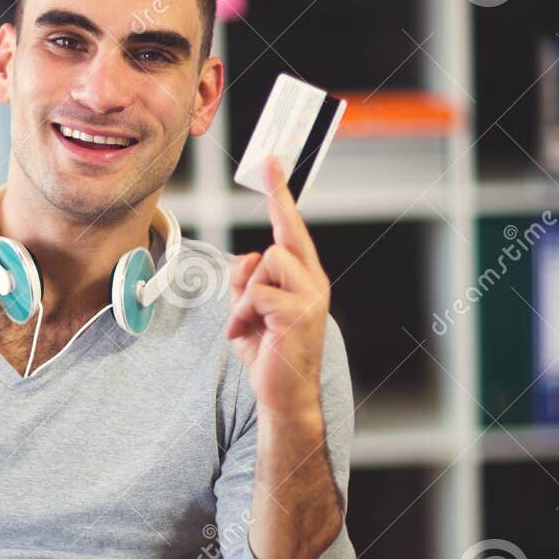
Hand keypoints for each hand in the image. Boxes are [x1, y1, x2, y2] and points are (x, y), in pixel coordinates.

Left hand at [226, 156, 330, 422]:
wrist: (282, 395)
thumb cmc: (267, 353)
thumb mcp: (248, 309)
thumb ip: (246, 280)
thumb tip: (246, 260)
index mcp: (304, 277)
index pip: (291, 227)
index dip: (280, 194)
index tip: (272, 162)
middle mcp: (314, 281)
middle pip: (278, 243)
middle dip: (253, 273)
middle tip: (249, 308)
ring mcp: (311, 297)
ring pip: (266, 264)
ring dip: (246, 297)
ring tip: (248, 326)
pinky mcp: (299, 313)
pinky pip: (258, 293)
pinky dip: (244, 314)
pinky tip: (246, 335)